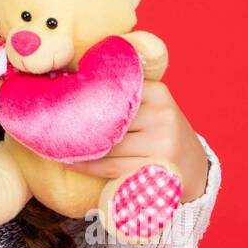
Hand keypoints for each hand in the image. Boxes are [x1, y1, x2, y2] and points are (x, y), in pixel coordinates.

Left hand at [64, 80, 208, 201]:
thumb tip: (69, 80)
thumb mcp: (151, 107)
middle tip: (52, 127)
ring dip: (81, 149)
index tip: (61, 100)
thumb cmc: (160, 133)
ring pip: (109, 145)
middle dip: (80, 126)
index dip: (87, 98)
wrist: (194, 167)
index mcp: (158, 92)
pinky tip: (72, 163)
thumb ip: (125, 96)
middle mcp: (162, 114)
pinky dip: (89, 166)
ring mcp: (163, 142)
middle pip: (109, 120)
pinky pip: (112, 166)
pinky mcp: (158, 168)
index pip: (116, 91)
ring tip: (58, 147)